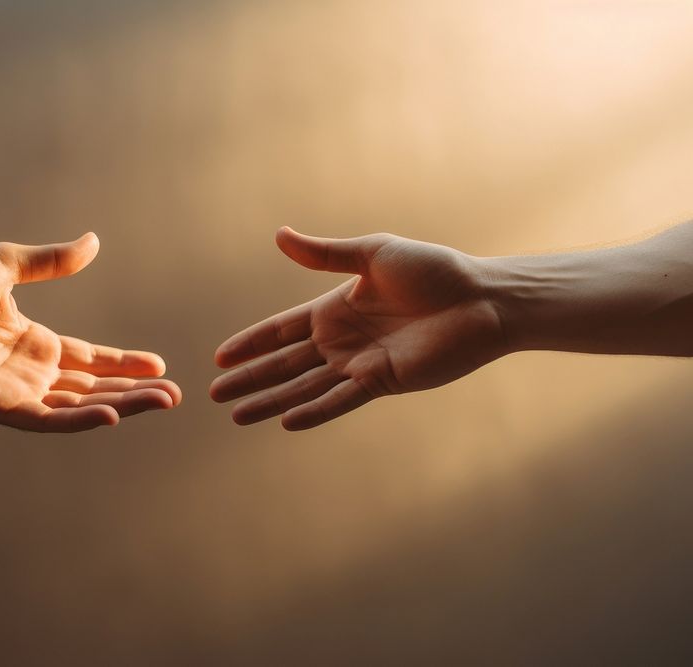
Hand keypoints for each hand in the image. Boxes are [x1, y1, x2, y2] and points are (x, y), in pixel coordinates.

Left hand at [0, 233, 180, 431]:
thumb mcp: (4, 264)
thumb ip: (51, 262)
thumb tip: (93, 242)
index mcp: (33, 341)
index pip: (90, 358)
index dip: (124, 363)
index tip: (159, 364)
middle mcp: (29, 372)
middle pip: (93, 386)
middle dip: (134, 391)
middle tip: (175, 394)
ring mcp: (15, 392)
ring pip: (79, 406)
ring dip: (120, 406)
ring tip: (160, 402)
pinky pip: (45, 419)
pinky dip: (78, 420)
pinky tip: (111, 415)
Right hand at [210, 227, 505, 429]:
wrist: (480, 299)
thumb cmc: (433, 271)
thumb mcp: (372, 253)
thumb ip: (325, 255)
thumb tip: (279, 236)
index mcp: (334, 308)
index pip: (281, 331)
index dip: (251, 344)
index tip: (220, 358)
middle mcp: (341, 340)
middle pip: (284, 364)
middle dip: (250, 379)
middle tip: (215, 394)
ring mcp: (359, 364)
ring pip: (304, 387)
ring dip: (271, 400)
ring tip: (238, 415)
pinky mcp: (382, 382)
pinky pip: (340, 400)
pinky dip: (314, 411)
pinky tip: (286, 422)